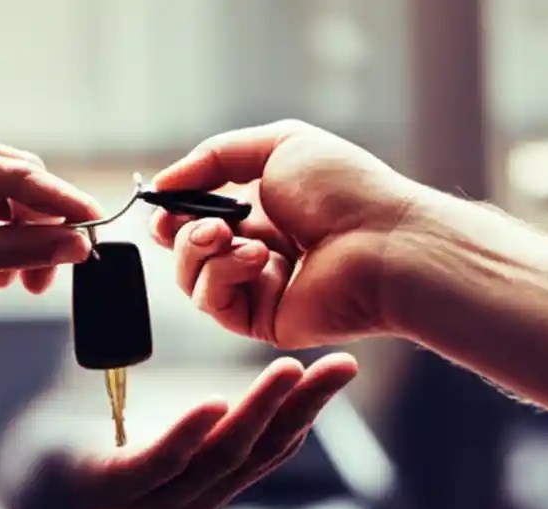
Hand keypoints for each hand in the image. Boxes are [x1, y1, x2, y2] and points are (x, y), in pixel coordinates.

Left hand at [15, 354, 357, 508]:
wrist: (14, 495)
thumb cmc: (86, 458)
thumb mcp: (153, 436)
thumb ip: (195, 427)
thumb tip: (236, 396)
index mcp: (204, 482)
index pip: (270, 445)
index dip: (309, 408)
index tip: (340, 367)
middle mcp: (189, 498)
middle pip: (258, 451)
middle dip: (302, 408)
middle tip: (340, 365)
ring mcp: (152, 500)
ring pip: (218, 455)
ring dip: (258, 412)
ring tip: (287, 372)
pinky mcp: (111, 489)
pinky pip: (158, 463)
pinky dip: (188, 434)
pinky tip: (214, 403)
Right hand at [151, 119, 435, 348]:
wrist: (386, 241)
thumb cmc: (346, 190)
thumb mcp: (278, 146)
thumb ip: (214, 156)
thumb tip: (162, 183)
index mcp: (265, 211)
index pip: (199, 217)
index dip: (175, 211)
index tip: (161, 201)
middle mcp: (259, 251)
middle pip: (186, 250)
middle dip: (178, 232)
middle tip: (185, 220)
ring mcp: (260, 289)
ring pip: (192, 278)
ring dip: (197, 250)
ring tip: (227, 233)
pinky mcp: (263, 322)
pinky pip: (214, 302)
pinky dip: (221, 275)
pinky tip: (255, 256)